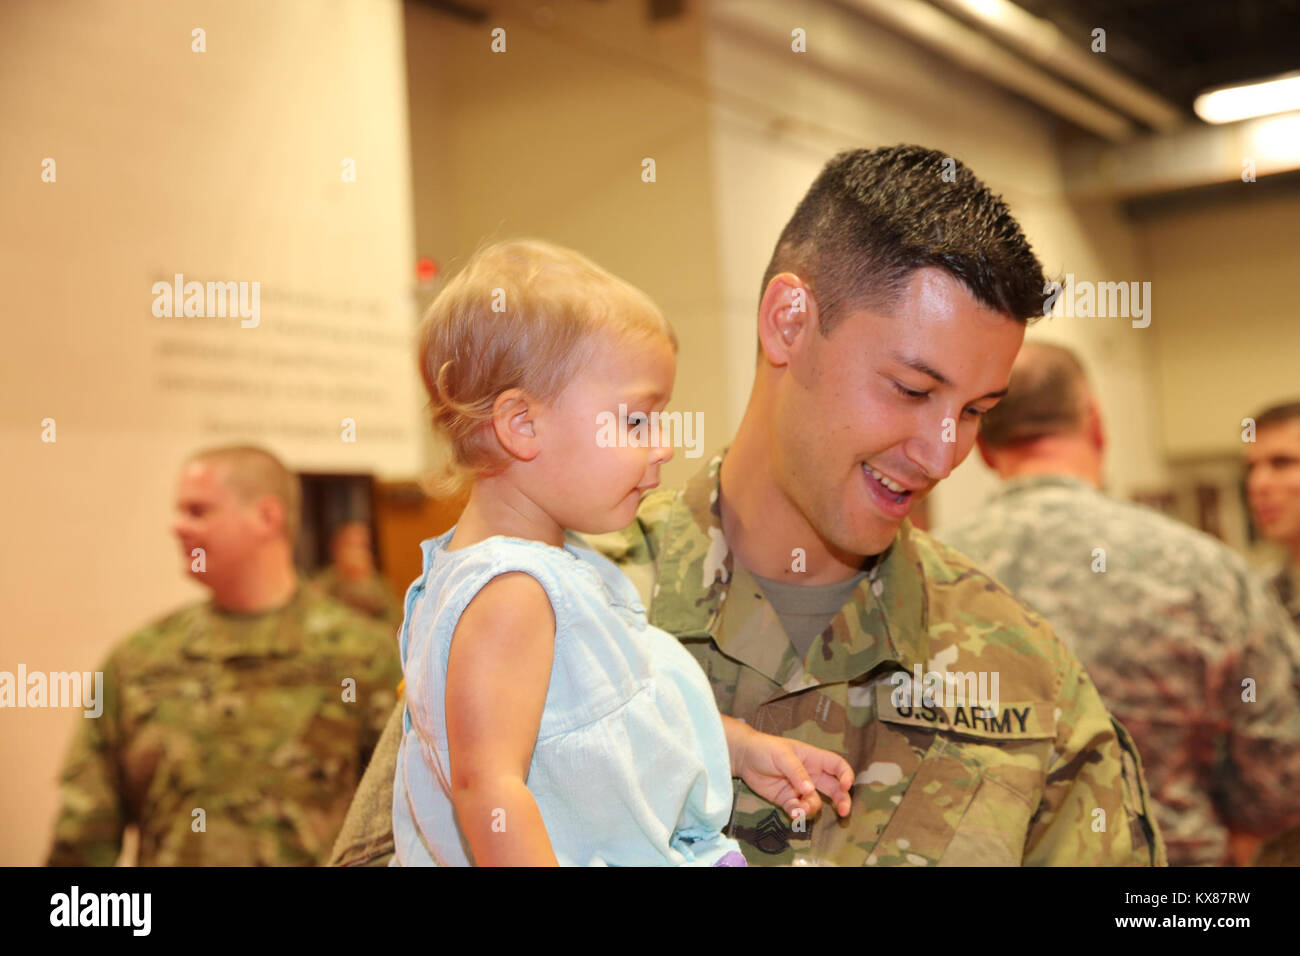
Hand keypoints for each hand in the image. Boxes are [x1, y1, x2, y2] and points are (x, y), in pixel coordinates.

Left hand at [735, 727, 853, 820]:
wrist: (743, 757)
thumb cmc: (765, 748)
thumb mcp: (783, 755)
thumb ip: (796, 772)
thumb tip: (809, 790)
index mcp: (813, 759)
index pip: (837, 765)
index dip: (845, 774)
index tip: (846, 785)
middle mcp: (810, 775)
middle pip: (833, 788)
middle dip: (841, 800)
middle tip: (843, 812)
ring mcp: (799, 789)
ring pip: (815, 802)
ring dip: (811, 808)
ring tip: (800, 809)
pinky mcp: (786, 799)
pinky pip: (797, 809)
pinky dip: (797, 813)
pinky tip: (793, 813)